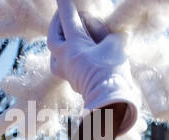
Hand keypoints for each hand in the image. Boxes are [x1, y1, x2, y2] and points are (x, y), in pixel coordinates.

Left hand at [47, 3, 138, 134]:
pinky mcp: (71, 81)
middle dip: (56, 23)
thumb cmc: (113, 71)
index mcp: (74, 46)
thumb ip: (104, 34)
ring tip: (66, 33)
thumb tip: (99, 34)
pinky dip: (65, 54)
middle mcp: (65, 58)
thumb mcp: (114, 44)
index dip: (65, 4)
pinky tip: (72, 52)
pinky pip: (61, 64)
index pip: (67, 18)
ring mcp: (66, 72)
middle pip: (53, 37)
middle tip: (62, 13)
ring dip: (58, 41)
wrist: (109, 102)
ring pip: (55, 53)